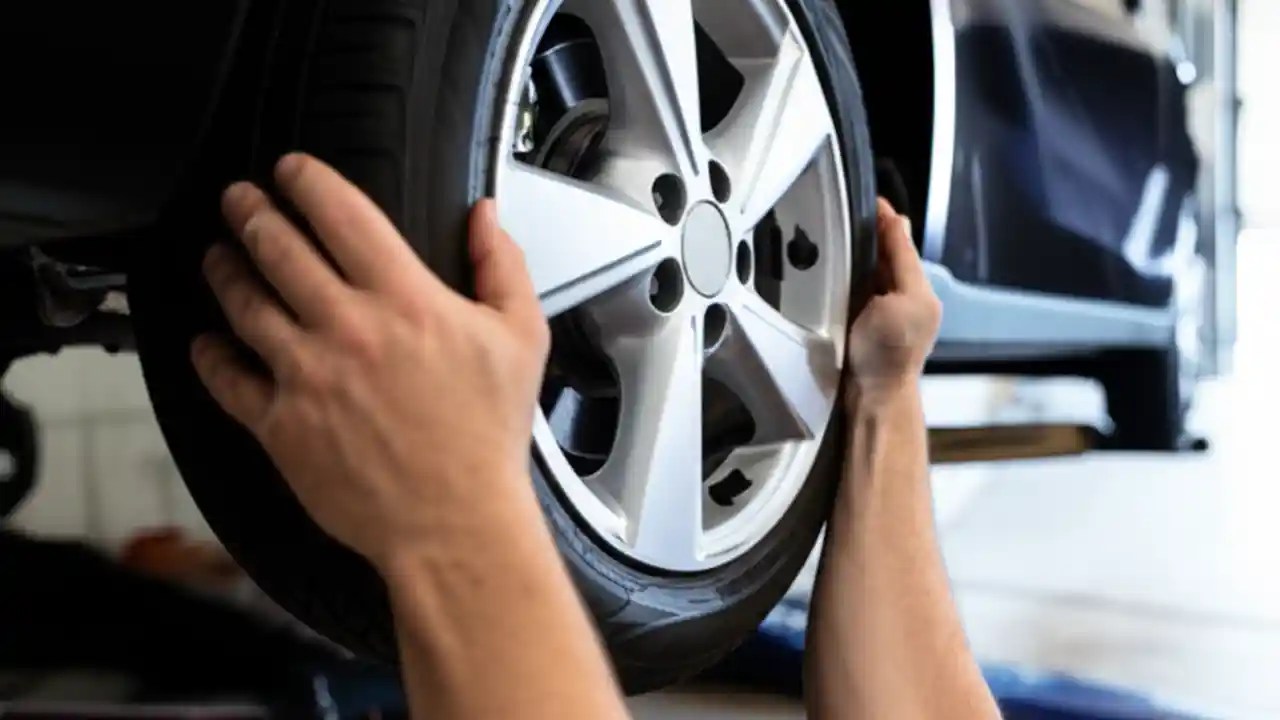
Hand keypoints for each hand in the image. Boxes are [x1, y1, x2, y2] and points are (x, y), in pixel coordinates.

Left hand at [192, 154, 550, 570]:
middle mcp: (348, 329)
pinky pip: (225, 377)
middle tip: (240, 200)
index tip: (291, 170)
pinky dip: (208, 352)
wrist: (455, 523)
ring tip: (218, 255)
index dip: (306, 180)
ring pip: (242, 302)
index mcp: (406, 300)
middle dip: (250, 212)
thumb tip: (483, 215)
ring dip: (224, 269)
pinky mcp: (279, 424)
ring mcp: (306, 376)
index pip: (340, 214)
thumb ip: (503, 266)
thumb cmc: (488, 438)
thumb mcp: (521, 339)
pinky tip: (207, 340)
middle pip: (277, 247)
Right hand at [845, 199, 942, 408]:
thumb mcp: (906, 299)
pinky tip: (821, 267)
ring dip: (845, 252)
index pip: (897, 240)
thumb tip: (897, 219)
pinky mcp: (851, 320)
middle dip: (862, 232)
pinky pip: (843, 286)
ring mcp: (872, 308)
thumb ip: (903, 260)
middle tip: (835, 211)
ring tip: (824, 232)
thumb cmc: (891, 352)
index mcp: (914, 285)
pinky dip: (834, 273)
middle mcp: (895, 293)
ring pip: (859, 267)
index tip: (860, 198)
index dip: (881, 218)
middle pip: (877, 251)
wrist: (870, 396)